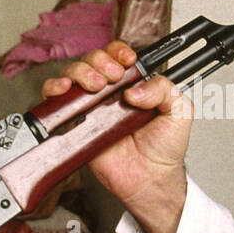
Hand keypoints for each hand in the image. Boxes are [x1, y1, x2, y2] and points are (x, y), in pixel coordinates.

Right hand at [42, 40, 187, 232]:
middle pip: (92, 61)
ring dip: (79, 72)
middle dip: (99, 61)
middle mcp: (110, 93)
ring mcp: (91, 108)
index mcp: (133, 85)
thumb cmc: (165, 149)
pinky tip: (65, 90)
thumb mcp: (179, 111)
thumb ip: (164, 90)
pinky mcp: (76, 125)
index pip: (117, 56)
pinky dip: (54, 90)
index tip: (126, 60)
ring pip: (72, 75)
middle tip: (112, 78)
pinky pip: (56, 102)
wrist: (150, 180)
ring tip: (95, 86)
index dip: (117, 52)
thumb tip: (135, 88)